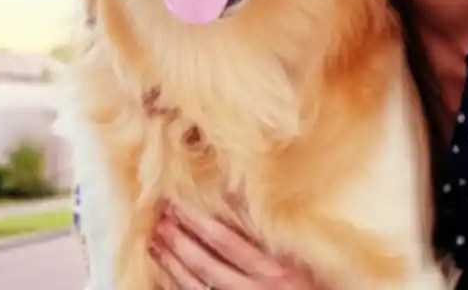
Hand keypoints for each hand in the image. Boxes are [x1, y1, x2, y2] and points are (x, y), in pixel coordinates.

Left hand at [149, 201, 322, 289]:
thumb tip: (233, 188)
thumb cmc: (312, 275)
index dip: (196, 222)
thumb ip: (266, 221)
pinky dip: (180, 284)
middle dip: (179, 240)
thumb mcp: (298, 247)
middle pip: (206, 263)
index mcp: (274, 266)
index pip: (225, 241)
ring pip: (198, 285)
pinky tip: (167, 272)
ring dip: (173, 263)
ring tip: (155, 240)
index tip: (177, 204)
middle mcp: (257, 288)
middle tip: (160, 218)